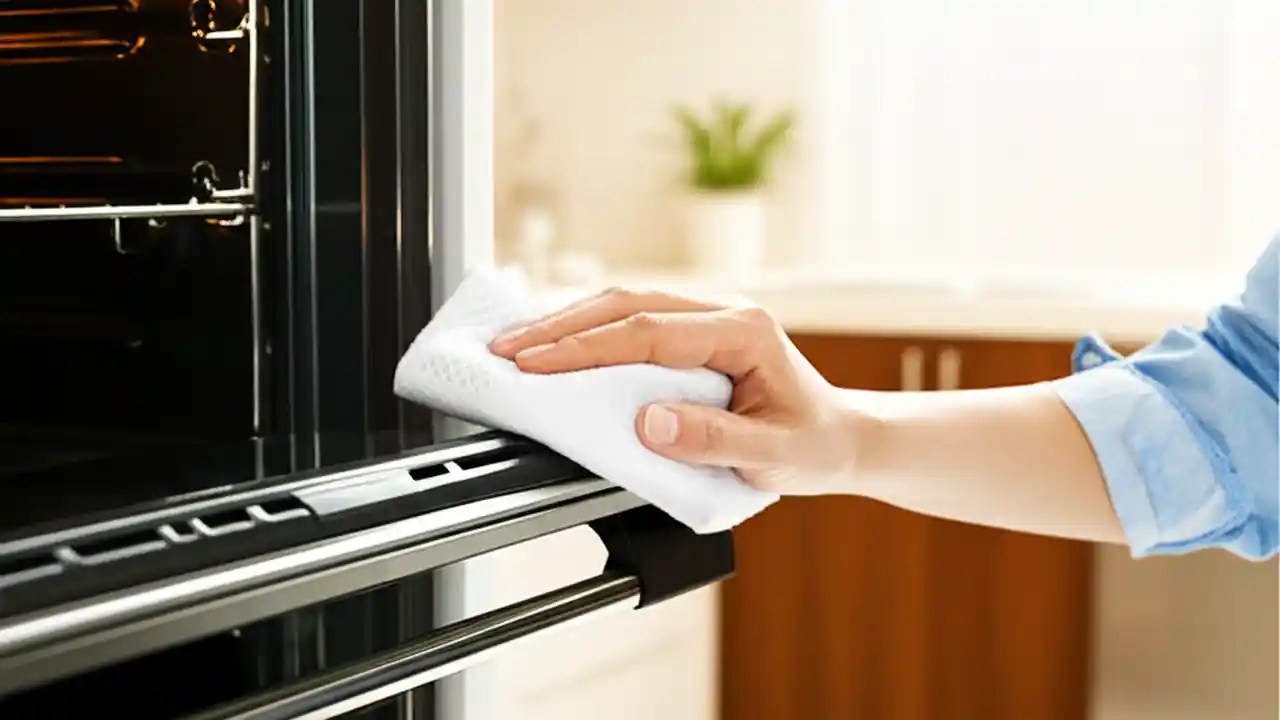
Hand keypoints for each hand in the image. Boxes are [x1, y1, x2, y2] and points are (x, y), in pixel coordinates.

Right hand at [489, 288, 863, 494]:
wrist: (842, 438)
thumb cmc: (814, 444)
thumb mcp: (772, 454)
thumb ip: (713, 439)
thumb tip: (649, 422)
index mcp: (743, 331)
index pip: (647, 333)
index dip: (585, 348)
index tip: (536, 364)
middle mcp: (723, 314)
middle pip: (627, 305)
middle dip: (560, 326)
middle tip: (505, 348)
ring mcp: (708, 319)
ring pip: (625, 305)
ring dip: (568, 323)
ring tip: (516, 343)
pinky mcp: (694, 335)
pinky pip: (633, 322)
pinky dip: (589, 330)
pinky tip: (557, 342)